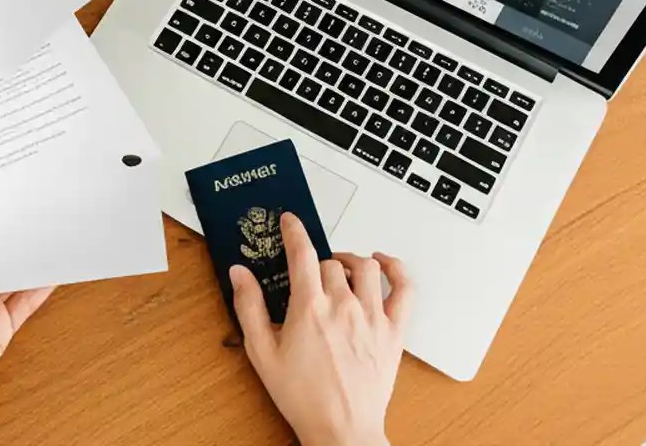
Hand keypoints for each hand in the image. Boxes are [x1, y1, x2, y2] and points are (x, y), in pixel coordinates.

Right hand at [231, 213, 414, 445]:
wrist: (341, 430)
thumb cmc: (303, 397)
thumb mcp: (262, 353)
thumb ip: (249, 308)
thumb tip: (240, 274)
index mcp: (310, 308)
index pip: (302, 253)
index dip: (294, 231)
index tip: (290, 221)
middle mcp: (344, 306)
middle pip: (331, 263)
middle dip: (317, 263)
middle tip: (309, 273)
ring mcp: (373, 317)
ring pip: (366, 267)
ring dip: (350, 260)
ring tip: (340, 268)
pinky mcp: (394, 331)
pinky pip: (405, 288)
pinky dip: (396, 268)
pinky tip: (384, 264)